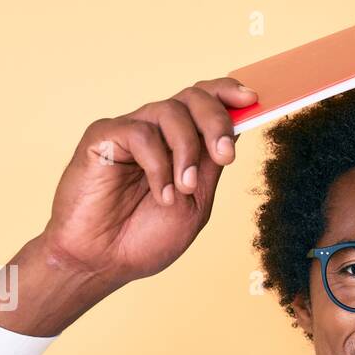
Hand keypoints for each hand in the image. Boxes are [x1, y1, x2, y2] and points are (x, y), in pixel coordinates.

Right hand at [43, 78, 257, 289]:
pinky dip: (158, 166)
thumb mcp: (196, 202)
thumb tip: (237, 128)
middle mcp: (156, 131)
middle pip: (193, 98)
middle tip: (226, 156)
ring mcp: (129, 131)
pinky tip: (161, 195)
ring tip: (184, 189)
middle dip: (216, 122)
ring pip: (170, 112)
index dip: (227, 93)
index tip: (251, 100)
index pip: (206, 101)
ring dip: (187, 151)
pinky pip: (141, 134)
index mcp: (180, 144)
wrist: (103, 262)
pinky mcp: (102, 136)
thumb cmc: (145, 237)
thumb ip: (211, 165)